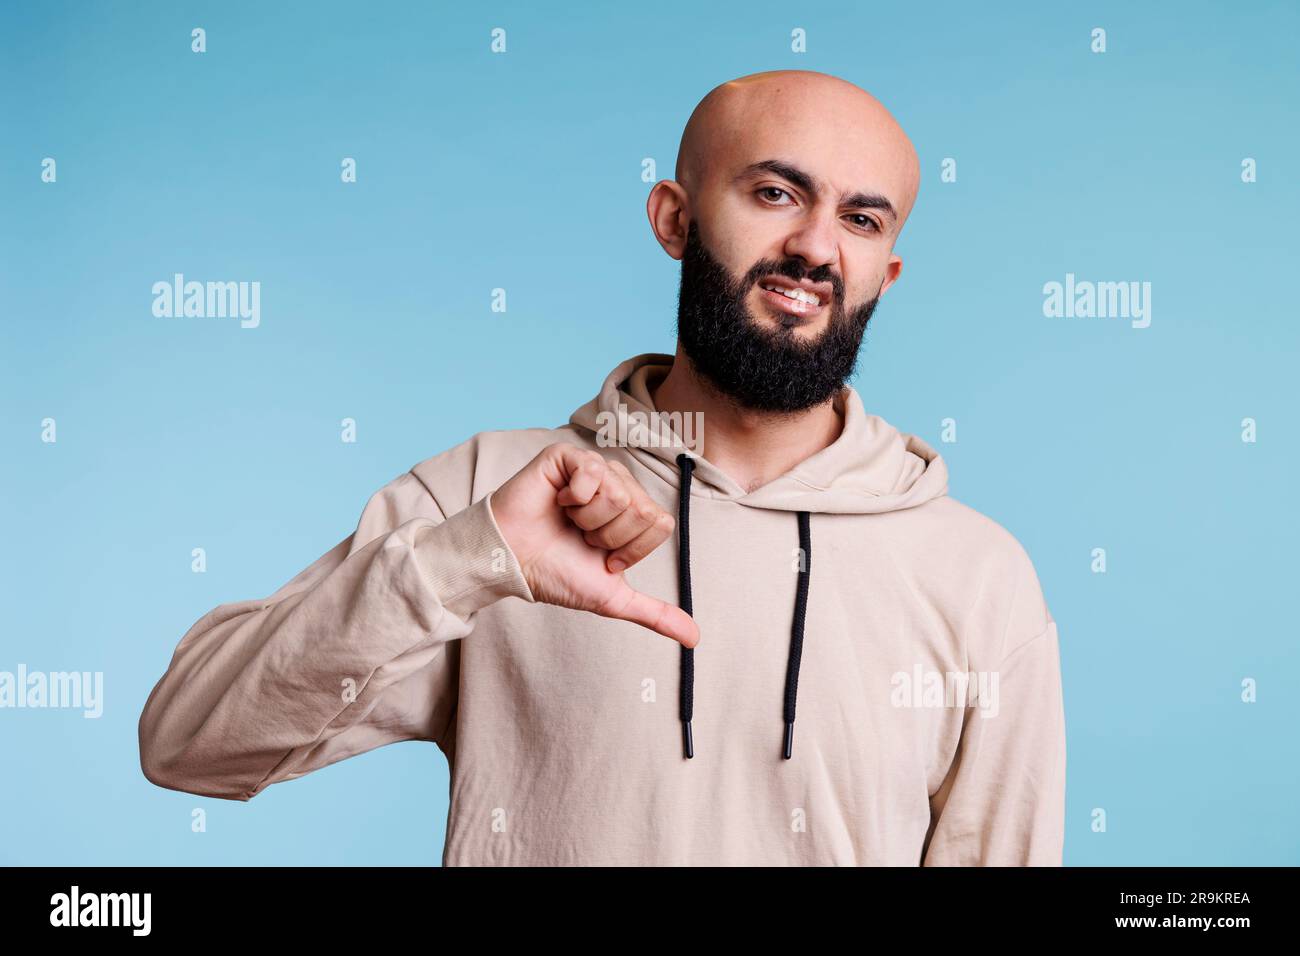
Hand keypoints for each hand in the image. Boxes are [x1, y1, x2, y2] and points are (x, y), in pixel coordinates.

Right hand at [489, 442, 698, 646]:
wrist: (515, 564)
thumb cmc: (557, 575)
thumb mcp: (613, 597)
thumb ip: (655, 613)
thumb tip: (695, 638)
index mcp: (633, 512)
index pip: (660, 524)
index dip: (631, 549)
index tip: (603, 557)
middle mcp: (618, 485)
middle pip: (643, 510)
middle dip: (609, 536)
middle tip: (581, 537)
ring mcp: (594, 468)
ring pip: (619, 494)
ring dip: (588, 520)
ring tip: (567, 520)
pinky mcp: (567, 456)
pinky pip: (592, 472)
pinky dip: (573, 497)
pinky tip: (557, 502)